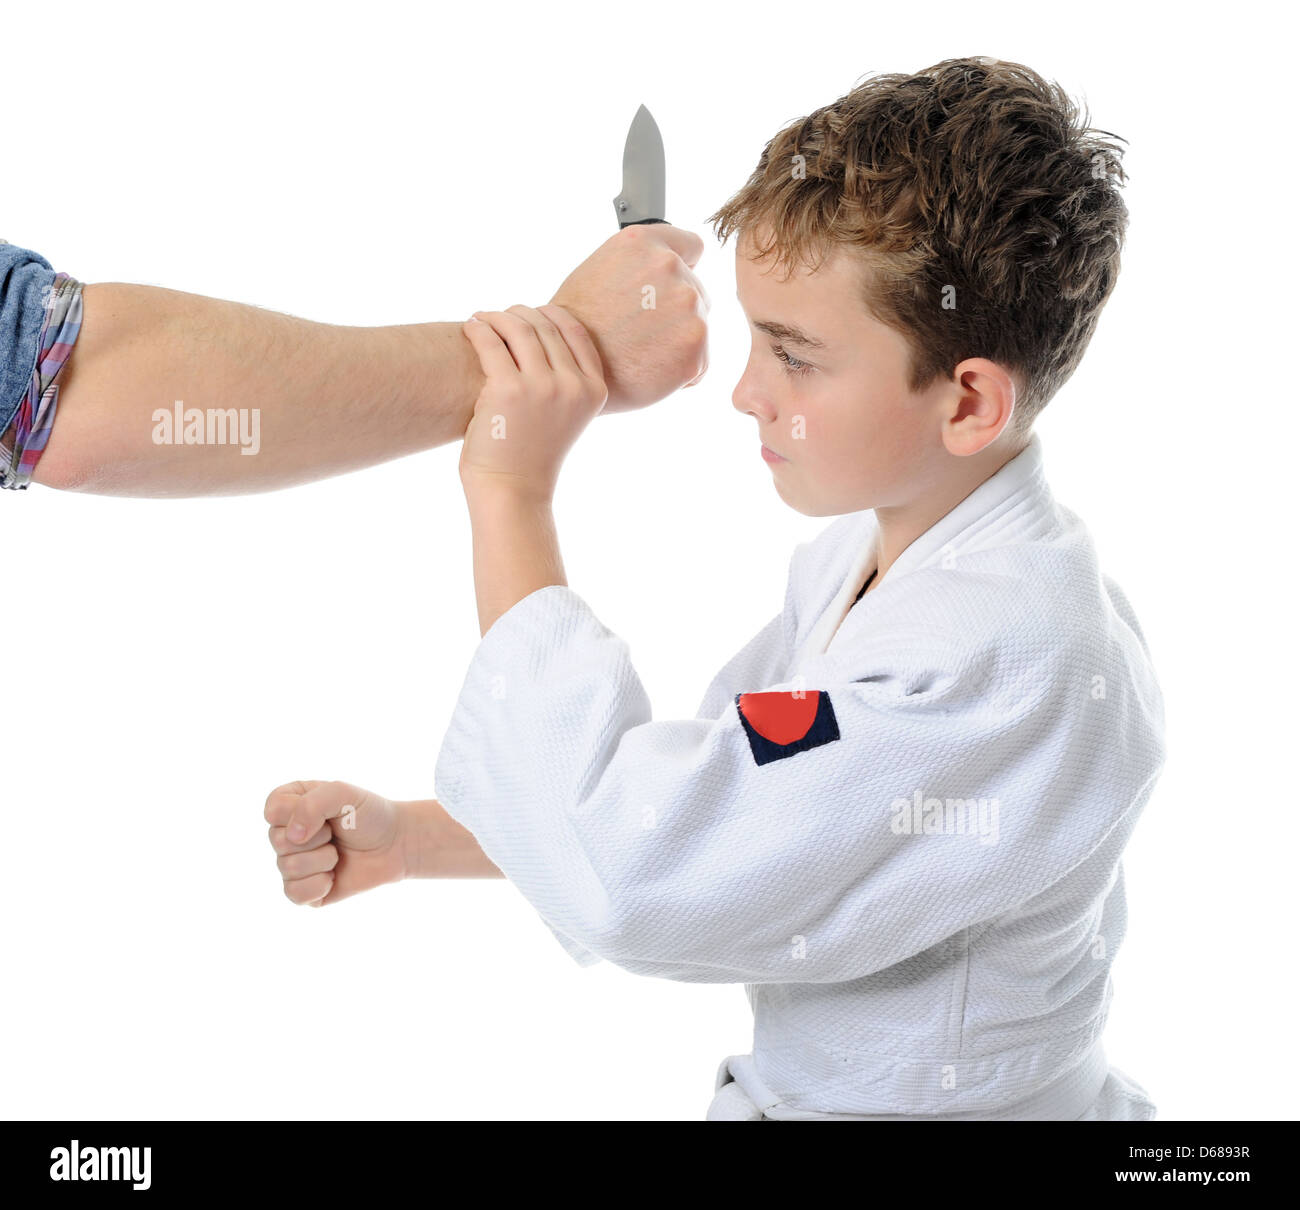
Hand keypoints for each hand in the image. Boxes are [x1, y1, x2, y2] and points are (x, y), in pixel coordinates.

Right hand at [264, 779, 406, 906]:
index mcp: (289, 804)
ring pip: (287, 867)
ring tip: (338, 854)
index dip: (301, 813)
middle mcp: (286, 833)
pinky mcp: (303, 890)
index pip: (272, 810)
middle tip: (336, 833)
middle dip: (317, 837)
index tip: (328, 813)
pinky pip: (294, 894)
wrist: (395, 844)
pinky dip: (319, 885)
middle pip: (278, 840)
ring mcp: (292, 863)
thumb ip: (311, 804)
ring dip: (323, 860)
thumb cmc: (369, 814)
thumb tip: (293, 837)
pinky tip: (333, 877)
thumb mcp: (343, 793)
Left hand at [459, 303, 606, 499]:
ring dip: (496, 317)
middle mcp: (573, 385)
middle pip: (545, 326)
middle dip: (519, 314)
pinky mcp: (508, 388)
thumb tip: (538, 333)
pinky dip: (478, 329)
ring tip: (480, 320)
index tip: (529, 313)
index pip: (576, 331)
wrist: (513, 491)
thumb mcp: (565, 416)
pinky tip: (470, 328)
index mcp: (594, 391)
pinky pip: (490, 342)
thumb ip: (564, 381)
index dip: (550, 314)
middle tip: (498, 317)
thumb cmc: (532, 456)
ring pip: (518, 328)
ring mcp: (543, 386)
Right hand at [550, 224, 708, 412]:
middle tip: (639, 332)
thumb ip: (642, 263)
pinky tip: (648, 371)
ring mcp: (687, 308)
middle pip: (696, 292)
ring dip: (677, 342)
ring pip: (697, 327)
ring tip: (640, 352)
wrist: (567, 369)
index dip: (683, 266)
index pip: (692, 246)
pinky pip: (699, 362)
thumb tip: (676, 266)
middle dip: (675, 312)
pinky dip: (680, 371)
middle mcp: (669, 267)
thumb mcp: (601, 269)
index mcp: (644, 244)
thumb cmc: (578, 325)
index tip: (670, 287)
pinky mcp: (695, 348)